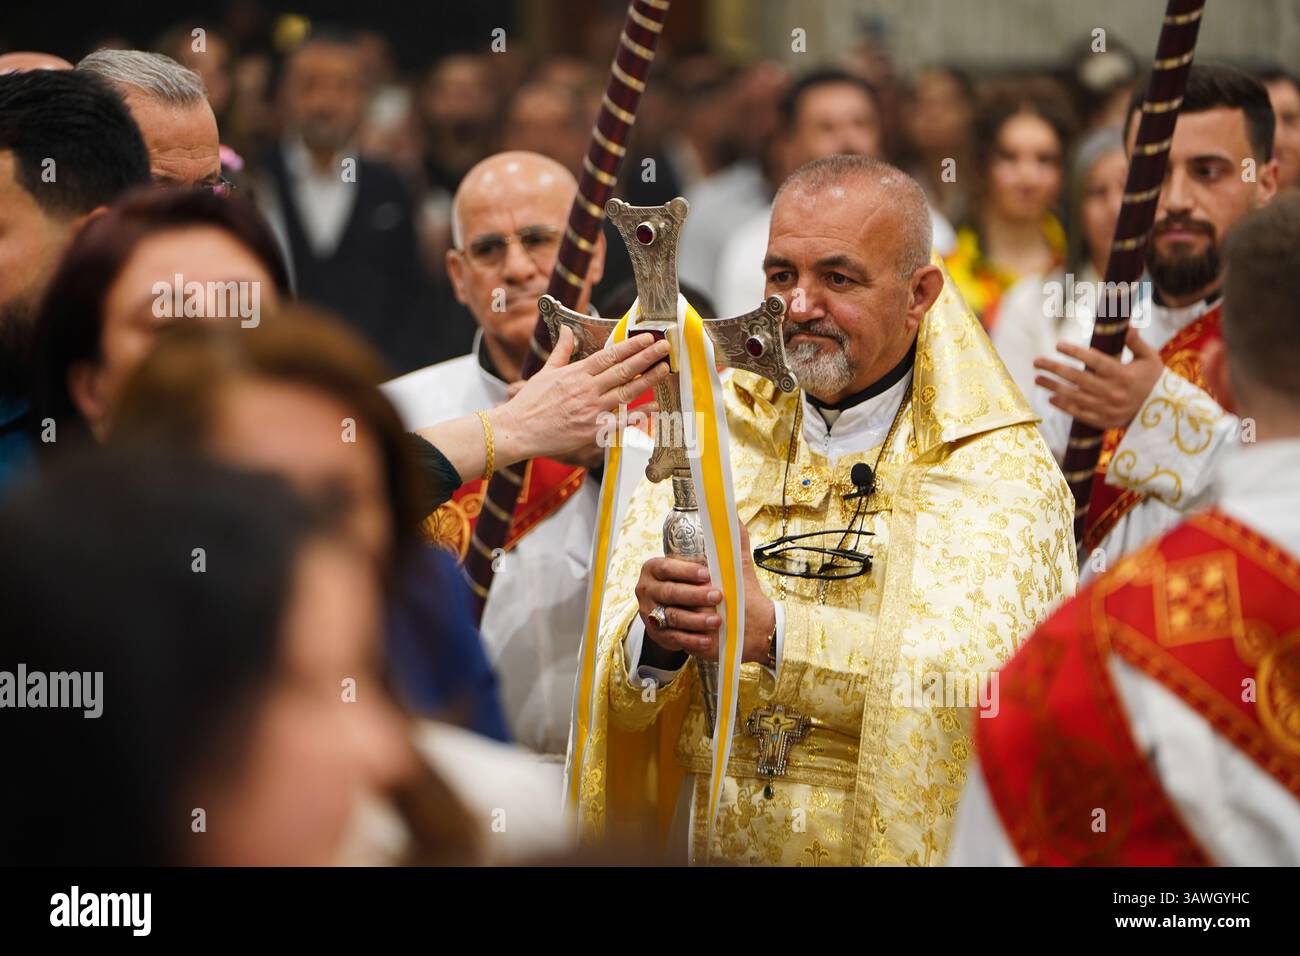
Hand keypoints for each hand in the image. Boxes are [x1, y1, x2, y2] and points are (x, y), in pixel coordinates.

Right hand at [492, 327, 669, 463]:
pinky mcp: (592, 430)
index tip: (647, 337)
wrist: (518, 430)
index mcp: (576, 373)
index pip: (610, 355)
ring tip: (665, 368)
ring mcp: (591, 409)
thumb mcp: (545, 372)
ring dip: (648, 379)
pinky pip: (621, 421)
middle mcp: (587, 389)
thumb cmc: (530, 403)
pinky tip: (655, 407)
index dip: (631, 345)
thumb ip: (562, 351)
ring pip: (626, 392)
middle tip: (665, 346)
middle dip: (646, 357)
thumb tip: (568, 331)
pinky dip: (639, 414)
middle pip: (623, 370)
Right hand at [635, 524, 775, 664]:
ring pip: (672, 617)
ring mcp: (651, 614)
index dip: (685, 570)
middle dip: (694, 595)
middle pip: (669, 592)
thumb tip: (732, 515)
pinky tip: (708, 638)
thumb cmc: (704, 585)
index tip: (706, 573)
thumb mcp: (713, 564)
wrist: (696, 616)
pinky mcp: (659, 636)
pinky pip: (674, 638)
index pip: (666, 567)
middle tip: (717, 595)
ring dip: (696, 618)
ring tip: (717, 619)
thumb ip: (723, 541)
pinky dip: (692, 639)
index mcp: (655, 568)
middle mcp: (647, 590)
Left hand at [1033, 327, 1163, 430]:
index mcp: (1123, 375)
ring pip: (1074, 397)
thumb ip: (1137, 343)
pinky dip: (1064, 406)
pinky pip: (1079, 414)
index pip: (1094, 360)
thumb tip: (1129, 326)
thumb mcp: (1150, 359)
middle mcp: (1113, 392)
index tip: (1058, 345)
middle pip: (1077, 378)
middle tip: (1037, 361)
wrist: (1162, 411)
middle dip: (1054, 369)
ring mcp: (1107, 408)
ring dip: (1053, 387)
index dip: (1075, 352)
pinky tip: (1051, 398)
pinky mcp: (1104, 421)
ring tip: (1038, 378)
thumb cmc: (1153, 380)